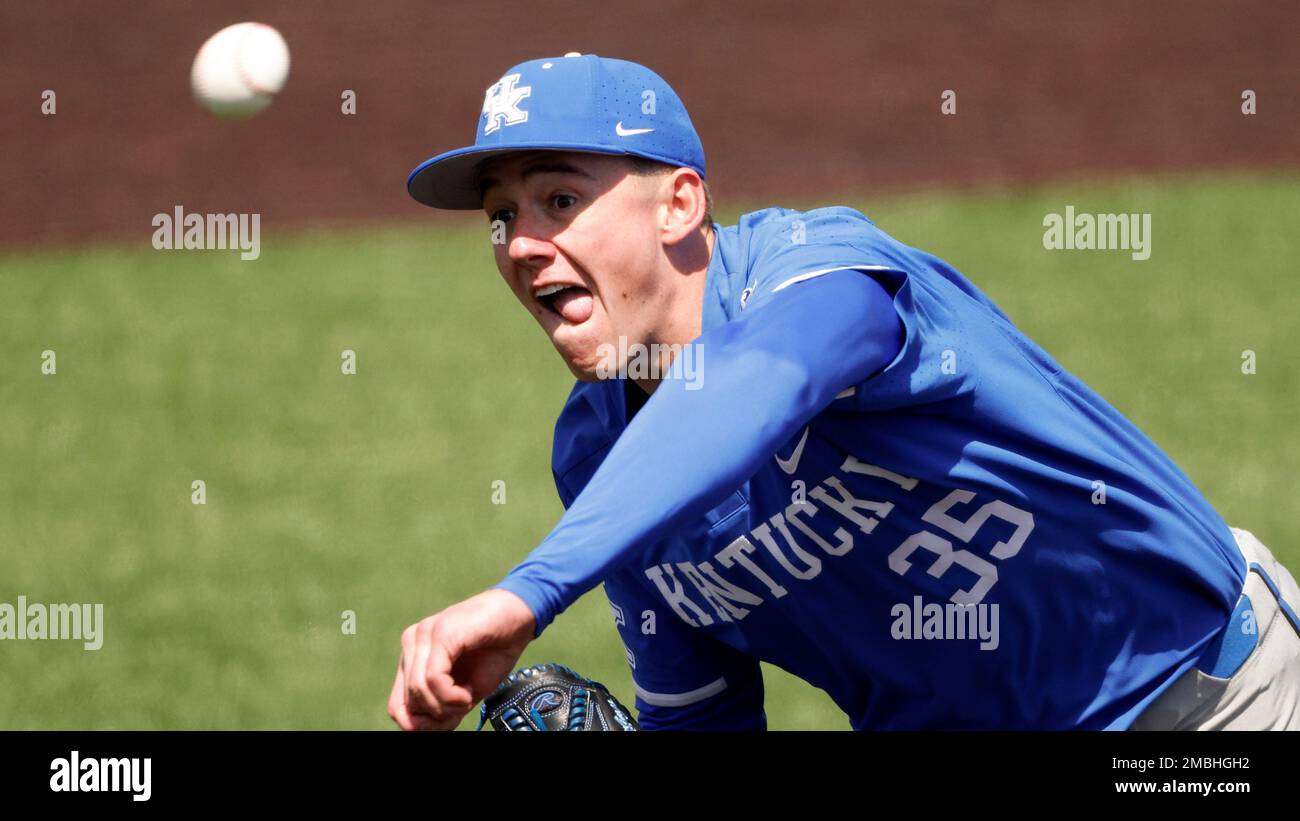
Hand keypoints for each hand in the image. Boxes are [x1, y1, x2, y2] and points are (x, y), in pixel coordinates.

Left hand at [388, 588, 536, 730]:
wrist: (520, 617)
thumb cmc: (494, 650)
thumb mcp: (464, 691)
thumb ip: (440, 707)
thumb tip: (416, 729)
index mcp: (414, 656)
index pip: (397, 705)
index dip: (419, 724)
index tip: (447, 721)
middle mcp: (412, 642)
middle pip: (407, 701)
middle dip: (437, 716)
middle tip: (462, 707)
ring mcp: (424, 635)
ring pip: (418, 691)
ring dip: (445, 706)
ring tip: (467, 698)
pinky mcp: (441, 634)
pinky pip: (433, 679)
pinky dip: (451, 696)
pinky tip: (468, 693)